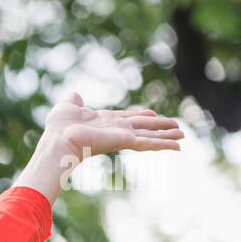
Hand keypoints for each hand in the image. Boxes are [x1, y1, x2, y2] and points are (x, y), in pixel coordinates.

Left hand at [47, 92, 183, 159]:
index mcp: (105, 121)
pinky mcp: (125, 141)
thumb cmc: (58, 127)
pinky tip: (178, 146)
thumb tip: (75, 95)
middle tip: (176, 128)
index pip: (128, 118)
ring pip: (150, 136)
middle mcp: (116, 130)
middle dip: (160, 127)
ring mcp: (122, 136)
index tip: (152, 115)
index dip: (141, 116)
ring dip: (167, 136)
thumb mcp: (67, 106)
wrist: (58, 140)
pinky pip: (149, 143)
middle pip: (144, 127)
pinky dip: (164, 144)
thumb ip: (74, 101)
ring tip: (182, 136)